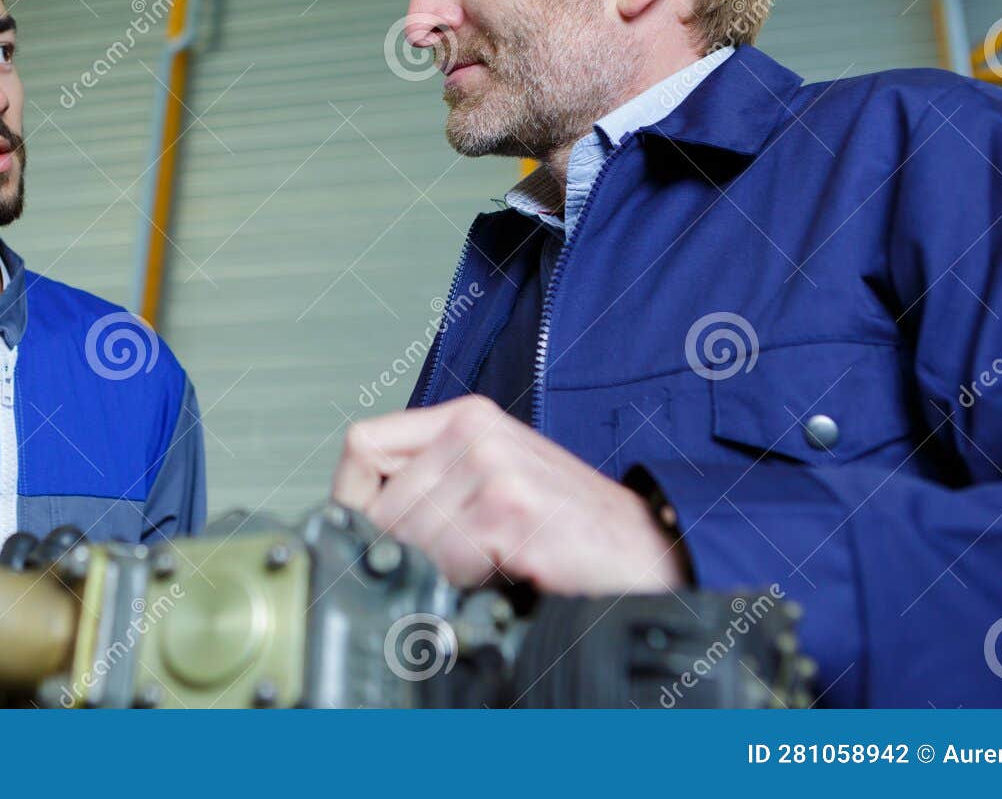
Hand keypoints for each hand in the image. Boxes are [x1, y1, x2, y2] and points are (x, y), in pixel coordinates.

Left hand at [332, 395, 688, 593]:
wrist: (647, 550)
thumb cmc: (571, 525)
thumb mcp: (493, 483)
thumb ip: (431, 484)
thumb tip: (356, 515)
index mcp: (466, 418)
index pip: (362, 444)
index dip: (353, 499)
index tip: (366, 534)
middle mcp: (475, 431)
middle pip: (377, 501)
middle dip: (399, 549)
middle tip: (441, 567)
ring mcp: (494, 466)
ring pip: (407, 536)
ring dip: (437, 570)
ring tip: (481, 569)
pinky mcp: (511, 509)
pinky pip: (446, 560)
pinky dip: (466, 583)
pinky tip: (502, 575)